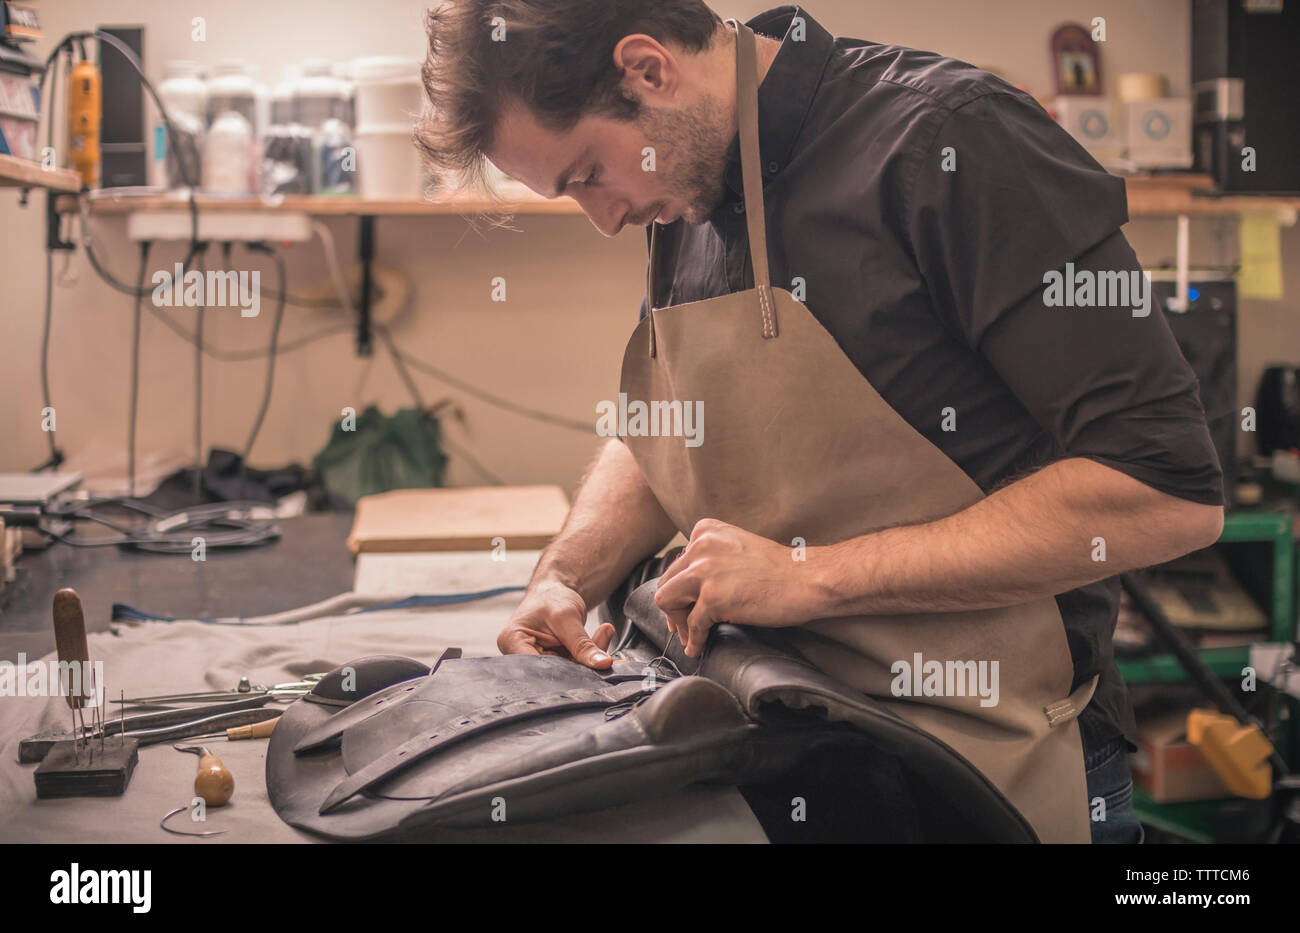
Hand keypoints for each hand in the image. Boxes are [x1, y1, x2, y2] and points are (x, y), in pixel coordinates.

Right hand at [497, 579, 613, 668]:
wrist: (555, 592)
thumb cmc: (551, 598)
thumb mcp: (567, 617)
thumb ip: (582, 644)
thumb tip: (603, 664)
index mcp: (513, 642)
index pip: (535, 669)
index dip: (562, 673)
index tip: (587, 666)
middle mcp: (521, 656)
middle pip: (553, 673)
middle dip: (581, 665)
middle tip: (603, 654)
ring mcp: (539, 662)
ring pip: (568, 672)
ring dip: (589, 657)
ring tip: (603, 633)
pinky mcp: (554, 664)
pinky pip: (575, 667)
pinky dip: (590, 655)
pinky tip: (602, 636)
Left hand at [653, 518, 821, 657]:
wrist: (809, 579)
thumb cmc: (781, 569)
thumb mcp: (737, 549)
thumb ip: (711, 559)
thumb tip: (687, 588)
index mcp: (705, 531)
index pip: (677, 564)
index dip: (680, 589)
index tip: (686, 604)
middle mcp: (700, 546)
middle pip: (668, 582)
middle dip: (675, 607)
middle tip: (684, 625)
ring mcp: (704, 571)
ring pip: (666, 600)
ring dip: (678, 622)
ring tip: (690, 636)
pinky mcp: (713, 597)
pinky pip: (692, 625)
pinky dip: (694, 640)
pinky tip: (698, 646)